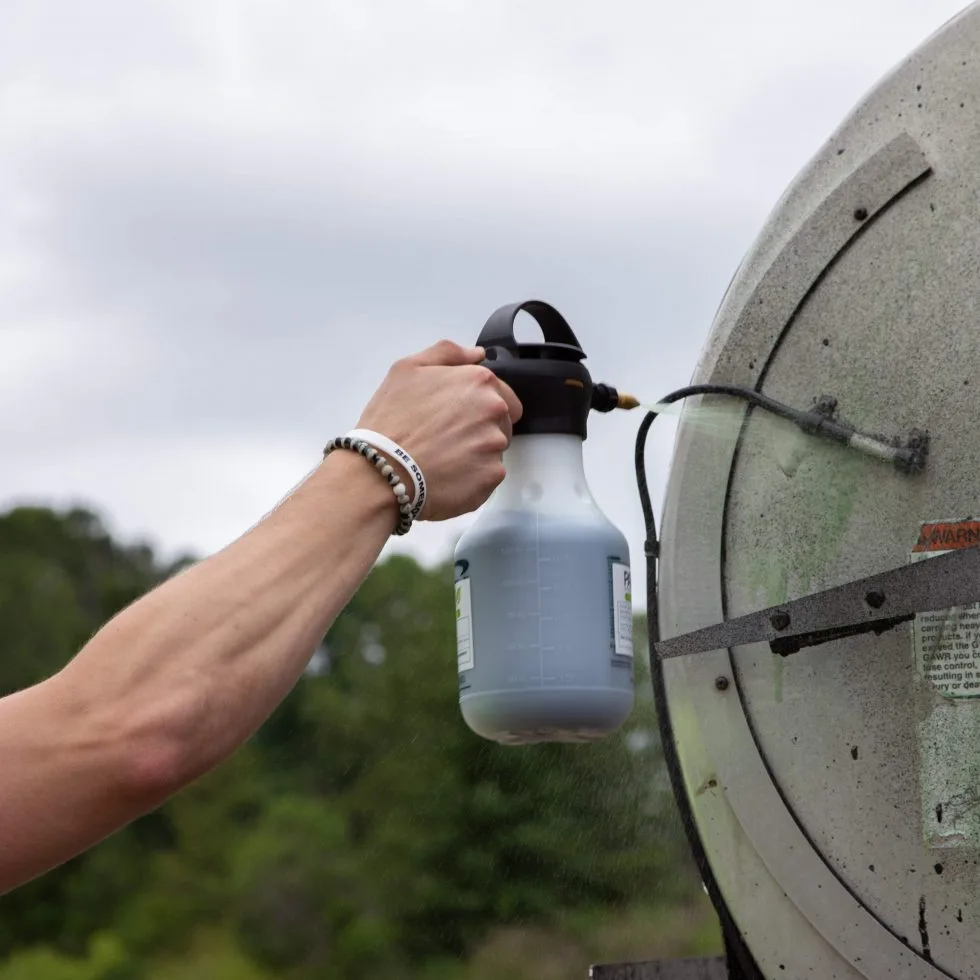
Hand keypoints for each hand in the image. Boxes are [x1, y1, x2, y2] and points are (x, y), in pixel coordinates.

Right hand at [355, 340, 522, 520]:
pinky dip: (472, 477)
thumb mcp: (407, 369)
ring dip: (475, 454)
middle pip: (500, 422)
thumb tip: (477, 354)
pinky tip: (447, 475)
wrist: (380, 471)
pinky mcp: (491, 476)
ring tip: (442, 458)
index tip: (454, 416)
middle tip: (445, 438)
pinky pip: (488, 476)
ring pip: (493, 450)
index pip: (500, 392)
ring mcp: (495, 445)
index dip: (477, 404)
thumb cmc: (390, 421)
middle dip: (479, 428)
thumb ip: (447, 354)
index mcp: (478, 381)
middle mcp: (494, 411)